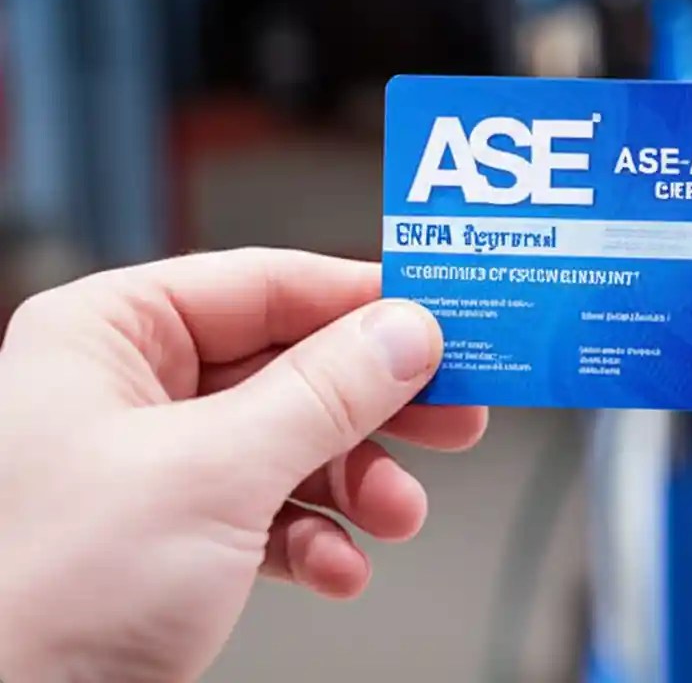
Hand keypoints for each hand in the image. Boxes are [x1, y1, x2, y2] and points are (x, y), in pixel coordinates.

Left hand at [0, 249, 486, 681]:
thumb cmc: (47, 596)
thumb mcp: (215, 473)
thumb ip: (325, 393)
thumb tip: (407, 334)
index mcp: (108, 335)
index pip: (264, 284)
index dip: (362, 303)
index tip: (444, 321)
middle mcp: (128, 389)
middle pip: (290, 368)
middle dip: (375, 406)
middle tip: (455, 415)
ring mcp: (152, 465)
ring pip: (291, 444)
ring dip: (356, 482)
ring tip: (397, 513)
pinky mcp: (172, 535)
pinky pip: (271, 511)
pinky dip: (316, 538)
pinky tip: (338, 568)